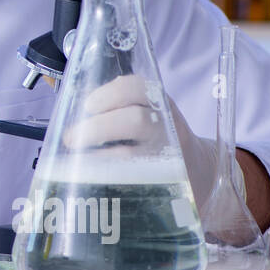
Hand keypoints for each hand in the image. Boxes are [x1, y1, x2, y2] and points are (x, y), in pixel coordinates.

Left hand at [61, 74, 220, 207]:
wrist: (197, 168)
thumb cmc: (154, 134)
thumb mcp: (146, 110)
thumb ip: (114, 104)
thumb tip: (71, 104)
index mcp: (158, 102)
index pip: (138, 87)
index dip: (111, 94)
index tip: (88, 105)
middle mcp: (165, 126)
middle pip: (135, 121)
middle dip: (97, 128)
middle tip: (72, 138)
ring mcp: (164, 157)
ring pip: (132, 156)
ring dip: (97, 157)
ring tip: (77, 160)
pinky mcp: (161, 182)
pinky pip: (132, 182)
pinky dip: (107, 179)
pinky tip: (91, 179)